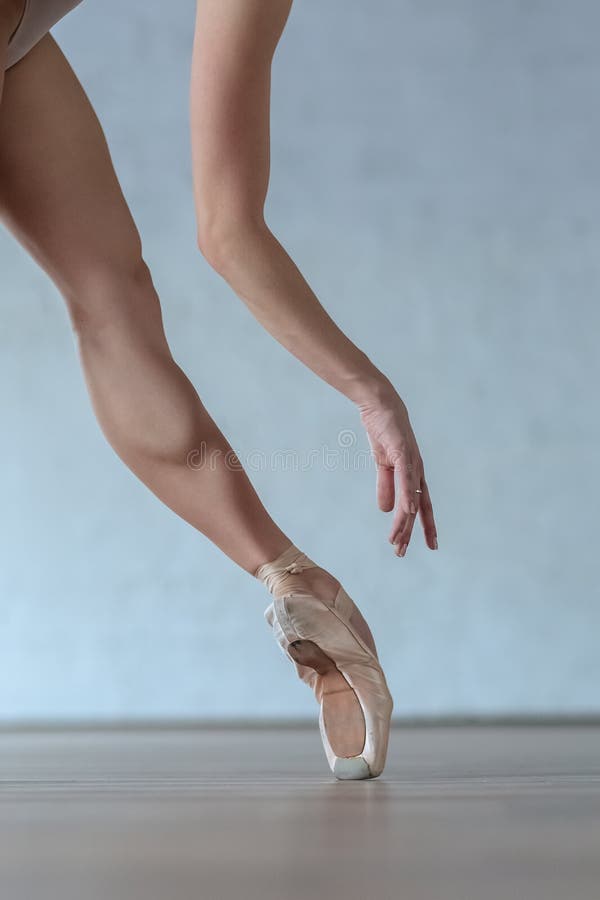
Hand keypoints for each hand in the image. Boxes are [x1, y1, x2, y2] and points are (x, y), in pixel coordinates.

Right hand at [359, 390, 437, 556]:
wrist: (379, 406)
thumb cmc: (383, 431)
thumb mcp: (382, 464)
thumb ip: (385, 486)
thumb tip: (387, 510)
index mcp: (413, 474)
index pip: (422, 505)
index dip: (426, 526)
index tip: (428, 545)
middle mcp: (417, 471)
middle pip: (420, 507)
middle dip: (414, 531)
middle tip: (405, 553)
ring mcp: (412, 462)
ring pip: (411, 498)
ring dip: (406, 521)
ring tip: (398, 540)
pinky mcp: (403, 452)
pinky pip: (406, 479)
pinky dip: (408, 496)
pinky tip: (409, 511)